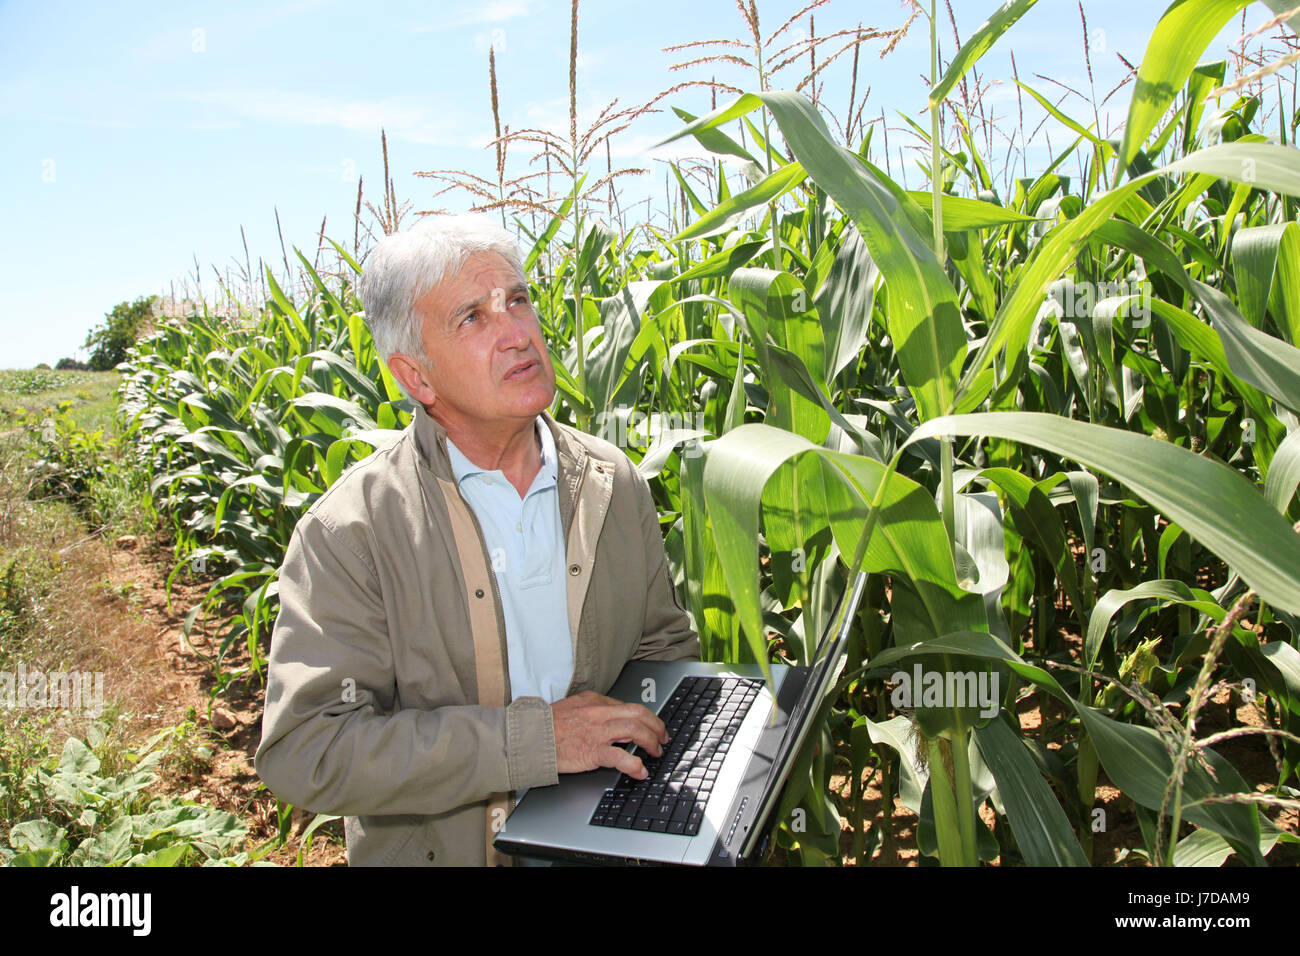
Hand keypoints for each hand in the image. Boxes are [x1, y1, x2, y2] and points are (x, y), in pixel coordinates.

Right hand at [552, 690, 668, 778]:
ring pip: (636, 731)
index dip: (647, 717)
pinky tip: (640, 771)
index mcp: (595, 701)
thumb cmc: (546, 725)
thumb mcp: (572, 707)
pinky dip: (635, 765)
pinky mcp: (592, 751)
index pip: (629, 706)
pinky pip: (621, 757)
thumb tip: (611, 717)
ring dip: (651, 742)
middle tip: (662, 738)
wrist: (529, 736)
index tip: (653, 726)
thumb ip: (592, 710)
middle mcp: (599, 713)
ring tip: (655, 753)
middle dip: (657, 726)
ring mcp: (597, 731)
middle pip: (639, 714)